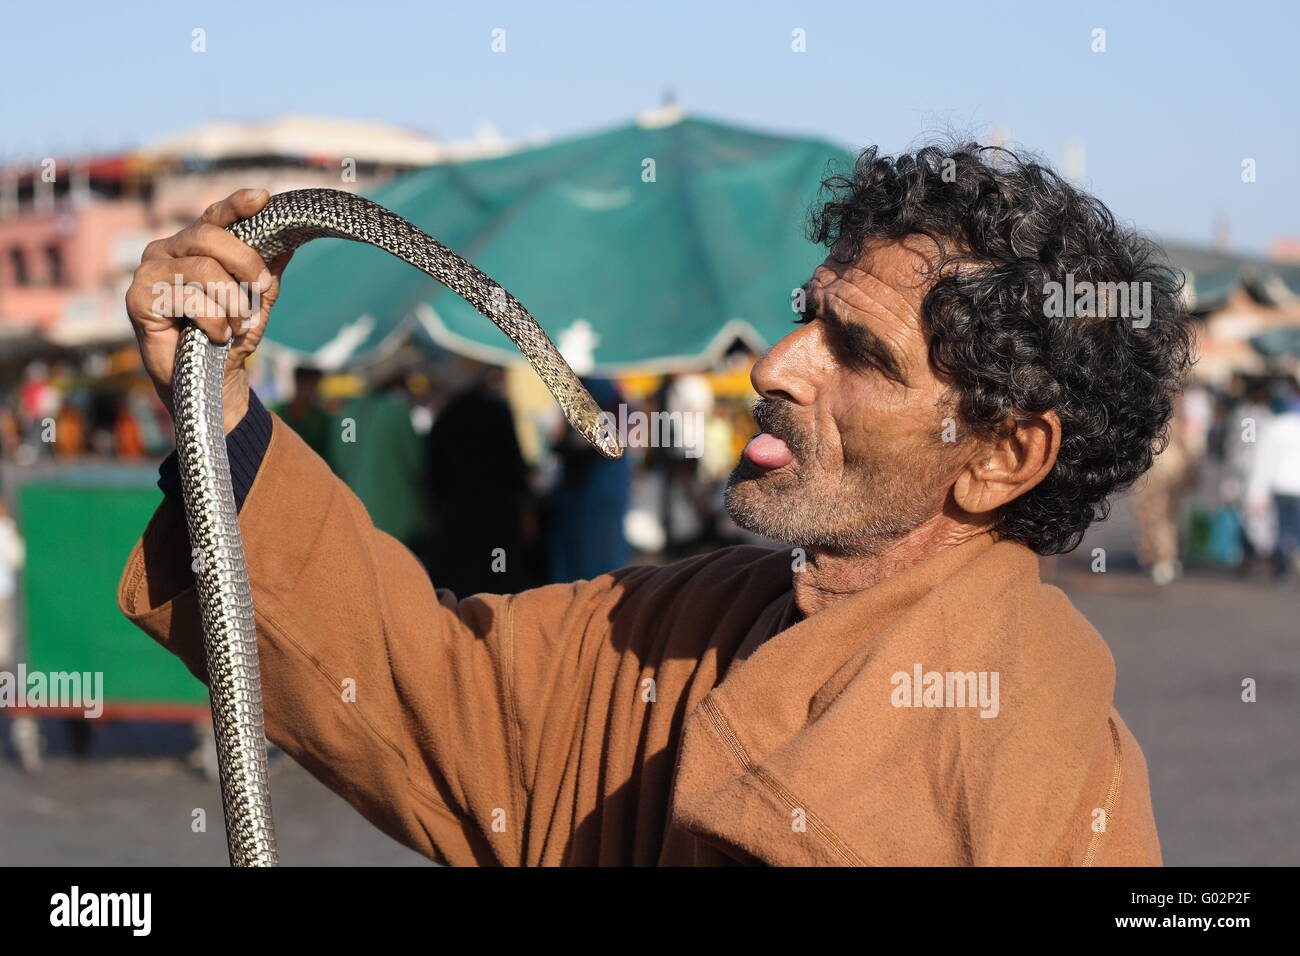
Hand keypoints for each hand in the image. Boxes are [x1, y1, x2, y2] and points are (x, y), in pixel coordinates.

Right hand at [125, 188, 292, 431]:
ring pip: (203, 268)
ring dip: (232, 301)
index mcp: (194, 244)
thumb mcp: (257, 299)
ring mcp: (149, 272)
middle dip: (245, 263)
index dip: (236, 204)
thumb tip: (290, 239)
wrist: (210, 379)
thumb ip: (267, 269)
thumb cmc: (230, 334)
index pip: (215, 216)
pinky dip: (214, 320)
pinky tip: (216, 335)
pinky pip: (188, 297)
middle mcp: (167, 250)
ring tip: (237, 323)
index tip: (261, 198)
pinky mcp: (138, 298)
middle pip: (209, 235)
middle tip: (260, 290)